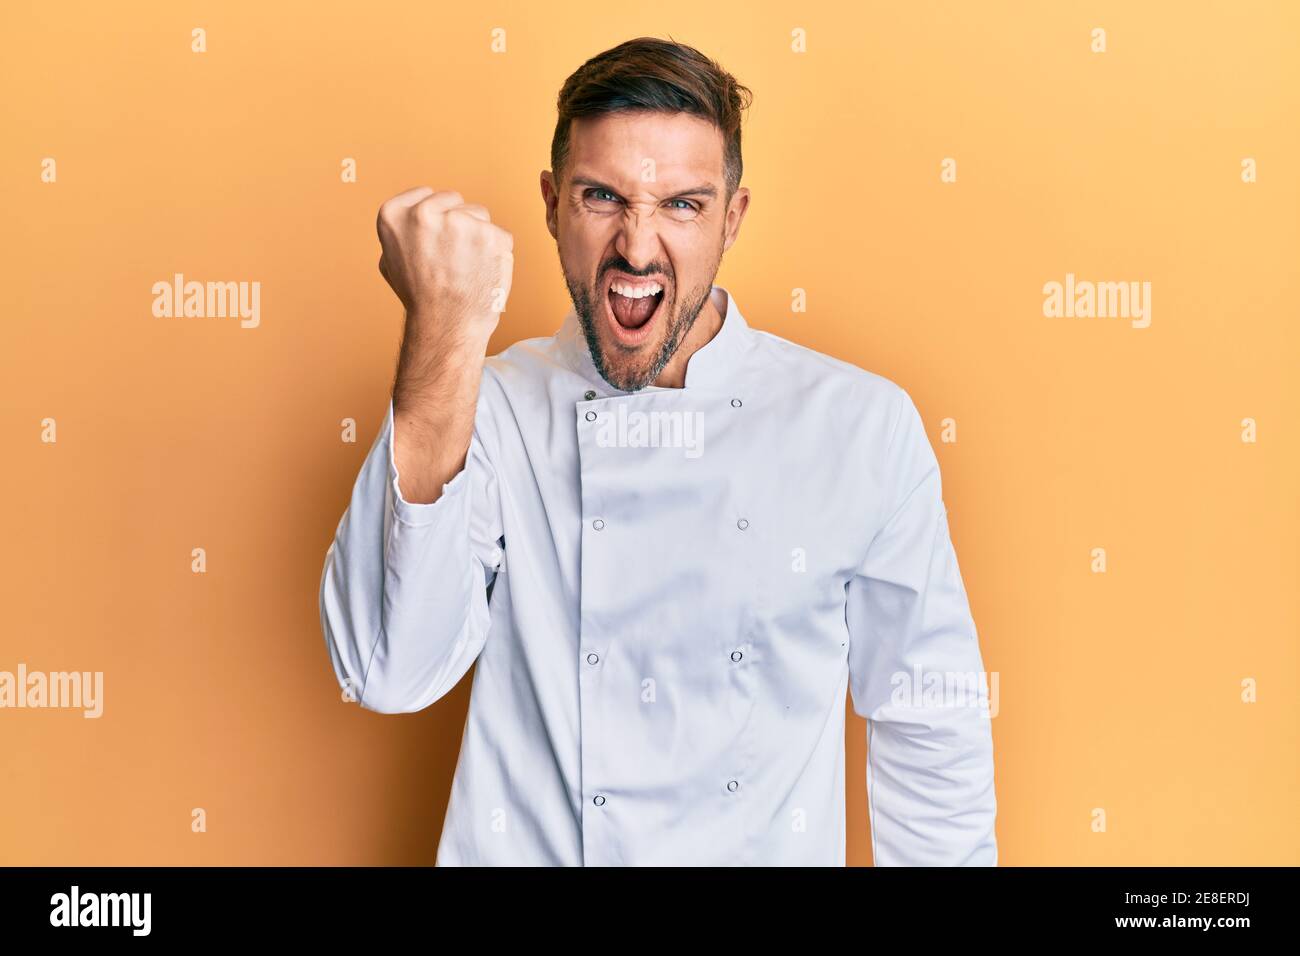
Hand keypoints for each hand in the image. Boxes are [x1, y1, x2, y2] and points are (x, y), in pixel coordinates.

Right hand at [376, 187, 513, 336]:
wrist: (447, 325)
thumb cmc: (420, 298)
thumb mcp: (390, 262)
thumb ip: (400, 234)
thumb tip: (410, 215)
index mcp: (393, 215)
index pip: (425, 194)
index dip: (434, 217)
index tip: (433, 239)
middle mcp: (423, 213)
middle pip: (455, 201)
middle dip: (457, 222)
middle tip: (451, 258)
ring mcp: (459, 222)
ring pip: (479, 215)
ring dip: (478, 235)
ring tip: (466, 267)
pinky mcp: (490, 235)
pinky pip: (500, 235)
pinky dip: (497, 253)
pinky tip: (483, 272)